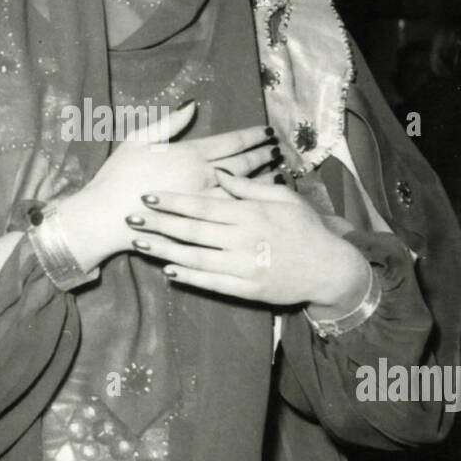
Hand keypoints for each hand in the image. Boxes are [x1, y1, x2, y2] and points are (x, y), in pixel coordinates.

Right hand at [57, 103, 277, 268]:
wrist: (107, 216)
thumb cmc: (118, 176)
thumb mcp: (139, 140)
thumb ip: (169, 122)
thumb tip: (192, 104)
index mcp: (190, 153)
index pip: (231, 142)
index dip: (252, 136)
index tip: (267, 131)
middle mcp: (203, 175)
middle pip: (244, 163)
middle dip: (263, 154)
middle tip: (278, 149)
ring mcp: (205, 201)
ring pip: (244, 189)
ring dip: (264, 178)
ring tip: (278, 171)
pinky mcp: (201, 223)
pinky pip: (233, 211)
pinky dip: (251, 202)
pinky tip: (261, 200)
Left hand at [125, 169, 369, 311]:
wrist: (329, 267)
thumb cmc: (306, 227)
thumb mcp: (283, 198)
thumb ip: (248, 186)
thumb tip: (218, 170)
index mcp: (251, 213)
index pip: (203, 205)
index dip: (173, 200)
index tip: (148, 194)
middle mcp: (244, 239)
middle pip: (193, 231)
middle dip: (159, 223)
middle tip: (131, 217)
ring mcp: (245, 266)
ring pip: (196, 258)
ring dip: (165, 251)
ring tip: (139, 243)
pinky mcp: (248, 289)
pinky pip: (212, 283)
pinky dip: (189, 277)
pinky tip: (168, 271)